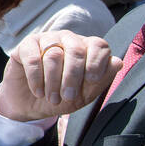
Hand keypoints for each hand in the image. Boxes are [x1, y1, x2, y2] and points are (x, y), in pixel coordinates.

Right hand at [0, 31, 122, 122]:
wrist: (31, 105)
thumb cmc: (60, 97)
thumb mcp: (83, 96)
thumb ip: (100, 81)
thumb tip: (118, 62)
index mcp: (87, 49)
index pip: (98, 45)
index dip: (96, 61)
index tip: (91, 79)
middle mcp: (68, 40)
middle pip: (76, 50)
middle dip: (72, 77)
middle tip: (68, 96)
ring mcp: (47, 40)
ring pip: (54, 55)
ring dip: (53, 81)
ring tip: (52, 98)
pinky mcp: (27, 45)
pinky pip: (33, 57)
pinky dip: (36, 78)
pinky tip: (38, 91)